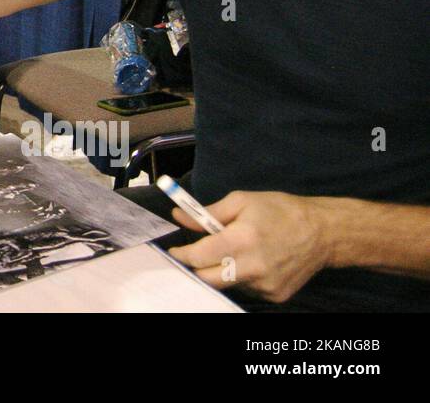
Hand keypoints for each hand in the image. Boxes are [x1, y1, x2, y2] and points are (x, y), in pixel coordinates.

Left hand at [167, 191, 331, 302]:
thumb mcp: (241, 201)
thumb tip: (179, 216)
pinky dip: (241, 276)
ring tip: (234, 251)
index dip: (181, 254)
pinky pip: (246, 289)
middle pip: (207, 279)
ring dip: (220, 270)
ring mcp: (265, 285)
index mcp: (242, 240)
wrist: (323, 233)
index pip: (198, 256)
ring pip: (227, 285)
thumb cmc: (280, 210)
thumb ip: (206, 213)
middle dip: (195, 267)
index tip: (174, 250)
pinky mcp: (276, 295)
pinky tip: (253, 261)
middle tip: (194, 255)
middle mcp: (253, 267)